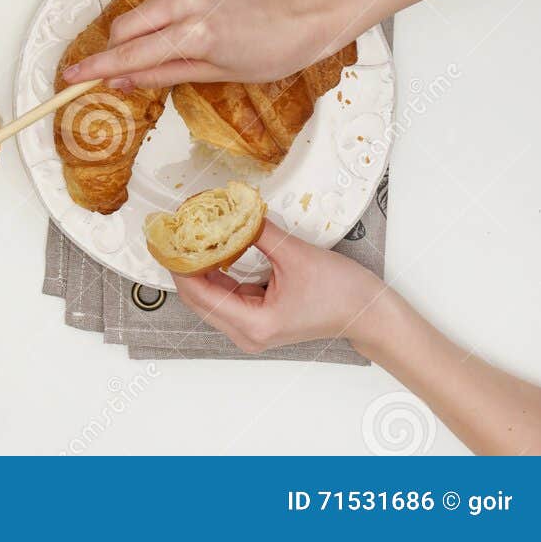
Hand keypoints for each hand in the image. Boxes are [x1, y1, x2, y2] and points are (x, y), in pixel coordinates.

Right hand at [62, 0, 338, 88]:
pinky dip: (145, 24)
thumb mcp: (221, 74)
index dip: (97, 69)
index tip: (72, 78)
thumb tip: (128, 81)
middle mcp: (184, 3)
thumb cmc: (275, 47)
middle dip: (109, 53)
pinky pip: (154, 4)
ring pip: (136, 14)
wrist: (304, 10)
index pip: (130, 54)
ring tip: (132, 64)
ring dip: (126, 38)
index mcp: (193, 33)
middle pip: (122, 28)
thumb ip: (167, 73)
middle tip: (102, 77)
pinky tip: (156, 41)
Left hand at [174, 221, 386, 350]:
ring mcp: (252, 327)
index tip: (172, 232)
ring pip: (210, 294)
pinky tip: (212, 245)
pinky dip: (217, 269)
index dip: (180, 262)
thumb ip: (257, 232)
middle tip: (177, 226)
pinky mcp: (258, 317)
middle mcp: (247, 332)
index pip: (199, 293)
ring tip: (190, 231)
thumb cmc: (340, 292)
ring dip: (199, 264)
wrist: (368, 313)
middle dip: (185, 261)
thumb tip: (229, 209)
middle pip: (199, 297)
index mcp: (254, 324)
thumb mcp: (295, 254)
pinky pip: (226, 292)